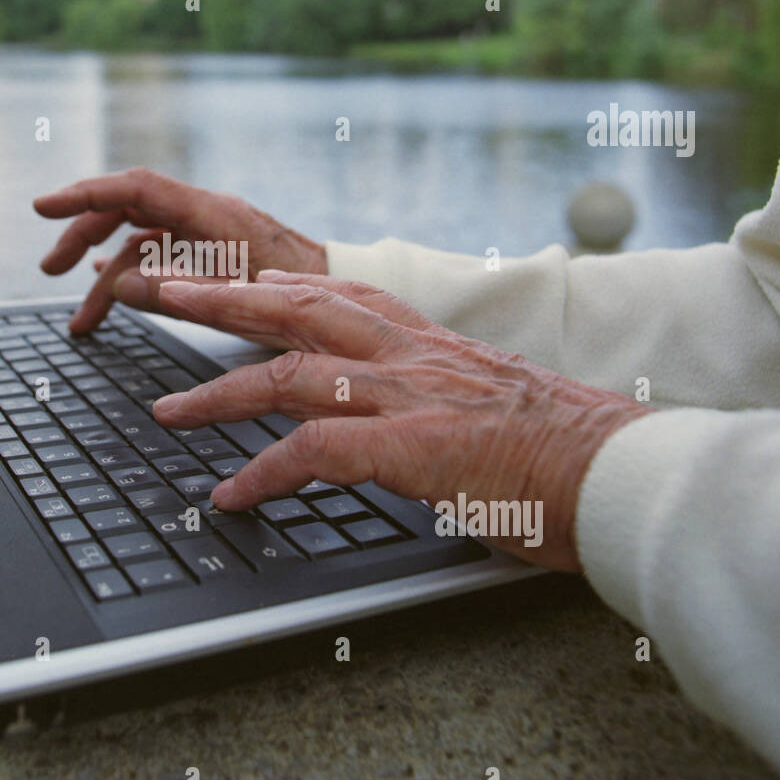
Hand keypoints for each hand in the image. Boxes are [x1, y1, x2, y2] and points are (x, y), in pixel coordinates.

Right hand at [33, 168, 325, 333]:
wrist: (347, 294)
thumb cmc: (306, 296)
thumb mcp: (237, 298)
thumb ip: (175, 291)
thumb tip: (116, 284)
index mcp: (211, 213)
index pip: (134, 189)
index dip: (84, 195)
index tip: (43, 207)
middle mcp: (204, 214)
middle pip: (127, 211)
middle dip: (83, 236)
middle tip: (49, 271)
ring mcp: (207, 234)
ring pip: (140, 242)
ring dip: (106, 279)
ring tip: (82, 324)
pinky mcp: (214, 255)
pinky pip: (160, 259)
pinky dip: (132, 280)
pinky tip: (110, 294)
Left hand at [151, 271, 650, 571]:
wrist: (619, 469)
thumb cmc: (556, 445)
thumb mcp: (481, 401)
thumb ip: (429, 396)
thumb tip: (399, 420)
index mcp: (424, 340)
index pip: (333, 292)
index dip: (271, 284)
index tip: (227, 281)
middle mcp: (408, 354)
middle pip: (295, 308)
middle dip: (221, 298)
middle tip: (161, 292)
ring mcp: (408, 397)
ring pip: (289, 375)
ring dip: (217, 392)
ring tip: (165, 409)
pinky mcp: (413, 448)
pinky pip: (315, 454)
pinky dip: (263, 475)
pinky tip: (229, 498)